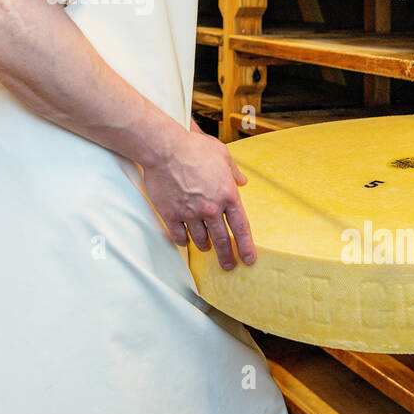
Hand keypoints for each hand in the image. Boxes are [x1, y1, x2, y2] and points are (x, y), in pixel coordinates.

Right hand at [142, 128, 254, 271]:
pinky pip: (179, 236)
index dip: (246, 246)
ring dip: (205, 246)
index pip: (241, 227)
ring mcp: (190, 213)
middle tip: (229, 266)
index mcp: (228, 195)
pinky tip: (186, 241)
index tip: (248, 259)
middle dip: (227, 256)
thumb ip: (234, 171)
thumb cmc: (194, 148)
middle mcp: (211, 208)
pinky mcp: (171, 214)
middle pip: (222, 240)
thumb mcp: (222, 154)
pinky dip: (184, 241)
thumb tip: (243, 181)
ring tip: (207, 248)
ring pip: (201, 239)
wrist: (165, 149)